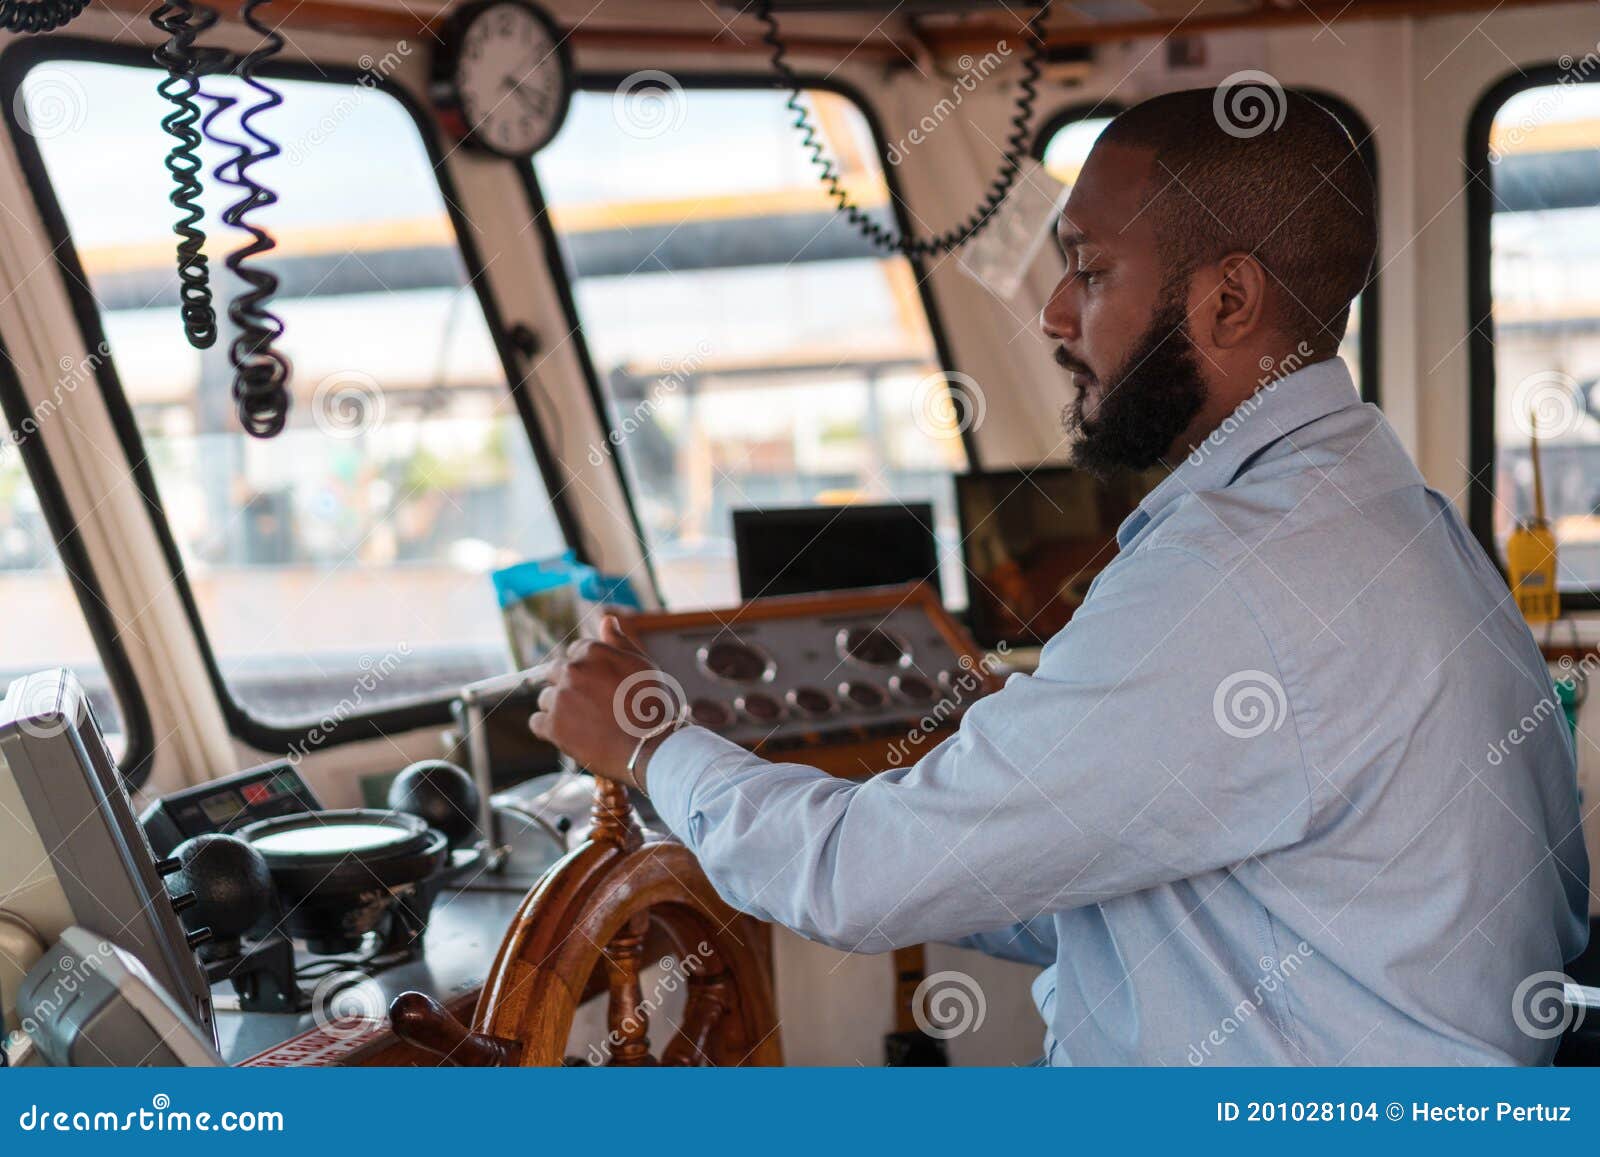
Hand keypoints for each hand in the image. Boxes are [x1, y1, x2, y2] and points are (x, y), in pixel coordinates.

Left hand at [529, 615, 681, 787]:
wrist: (652, 746)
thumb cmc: (651, 704)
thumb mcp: (641, 665)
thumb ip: (619, 642)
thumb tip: (606, 619)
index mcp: (592, 651)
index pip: (575, 652)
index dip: (587, 670)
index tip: (598, 686)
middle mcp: (572, 670)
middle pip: (555, 672)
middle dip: (568, 685)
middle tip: (589, 705)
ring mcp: (560, 698)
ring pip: (545, 698)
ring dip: (558, 707)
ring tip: (583, 723)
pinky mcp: (553, 726)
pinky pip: (537, 722)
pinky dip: (548, 728)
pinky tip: (568, 734)